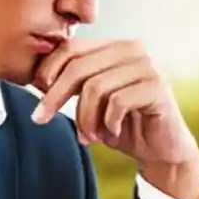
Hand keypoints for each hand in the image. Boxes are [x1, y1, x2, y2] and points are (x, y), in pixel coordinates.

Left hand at [29, 38, 198, 168]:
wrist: (161, 151)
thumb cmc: (124, 125)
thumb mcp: (92, 102)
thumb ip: (72, 84)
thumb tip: (37, 79)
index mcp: (115, 47)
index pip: (71, 47)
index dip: (48, 71)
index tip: (39, 98)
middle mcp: (133, 49)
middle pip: (79, 66)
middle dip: (55, 96)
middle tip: (42, 119)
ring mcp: (148, 67)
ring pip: (96, 87)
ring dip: (85, 118)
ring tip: (88, 137)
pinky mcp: (158, 88)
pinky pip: (118, 102)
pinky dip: (108, 122)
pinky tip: (114, 132)